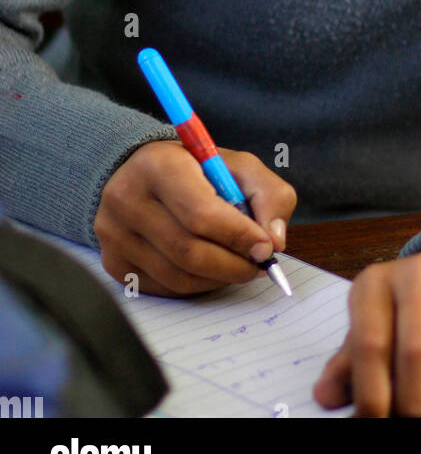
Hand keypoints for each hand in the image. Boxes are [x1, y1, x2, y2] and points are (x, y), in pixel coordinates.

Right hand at [94, 139, 296, 295]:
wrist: (142, 172)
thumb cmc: (196, 169)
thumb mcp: (237, 164)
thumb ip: (267, 193)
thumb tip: (274, 240)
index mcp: (158, 165)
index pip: (200, 214)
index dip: (238, 236)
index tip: (266, 247)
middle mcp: (127, 199)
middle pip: (189, 251)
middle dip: (233, 264)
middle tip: (259, 265)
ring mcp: (114, 234)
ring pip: (177, 276)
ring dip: (218, 279)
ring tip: (239, 267)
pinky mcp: (113, 262)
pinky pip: (164, 288)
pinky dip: (197, 286)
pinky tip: (212, 271)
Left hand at [313, 244, 420, 416]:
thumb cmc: (409, 307)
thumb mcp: (375, 324)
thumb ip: (351, 361)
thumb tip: (326, 397)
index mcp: (376, 282)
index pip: (370, 344)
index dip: (373, 394)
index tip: (376, 420)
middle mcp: (419, 271)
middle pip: (419, 353)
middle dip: (415, 401)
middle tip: (414, 416)